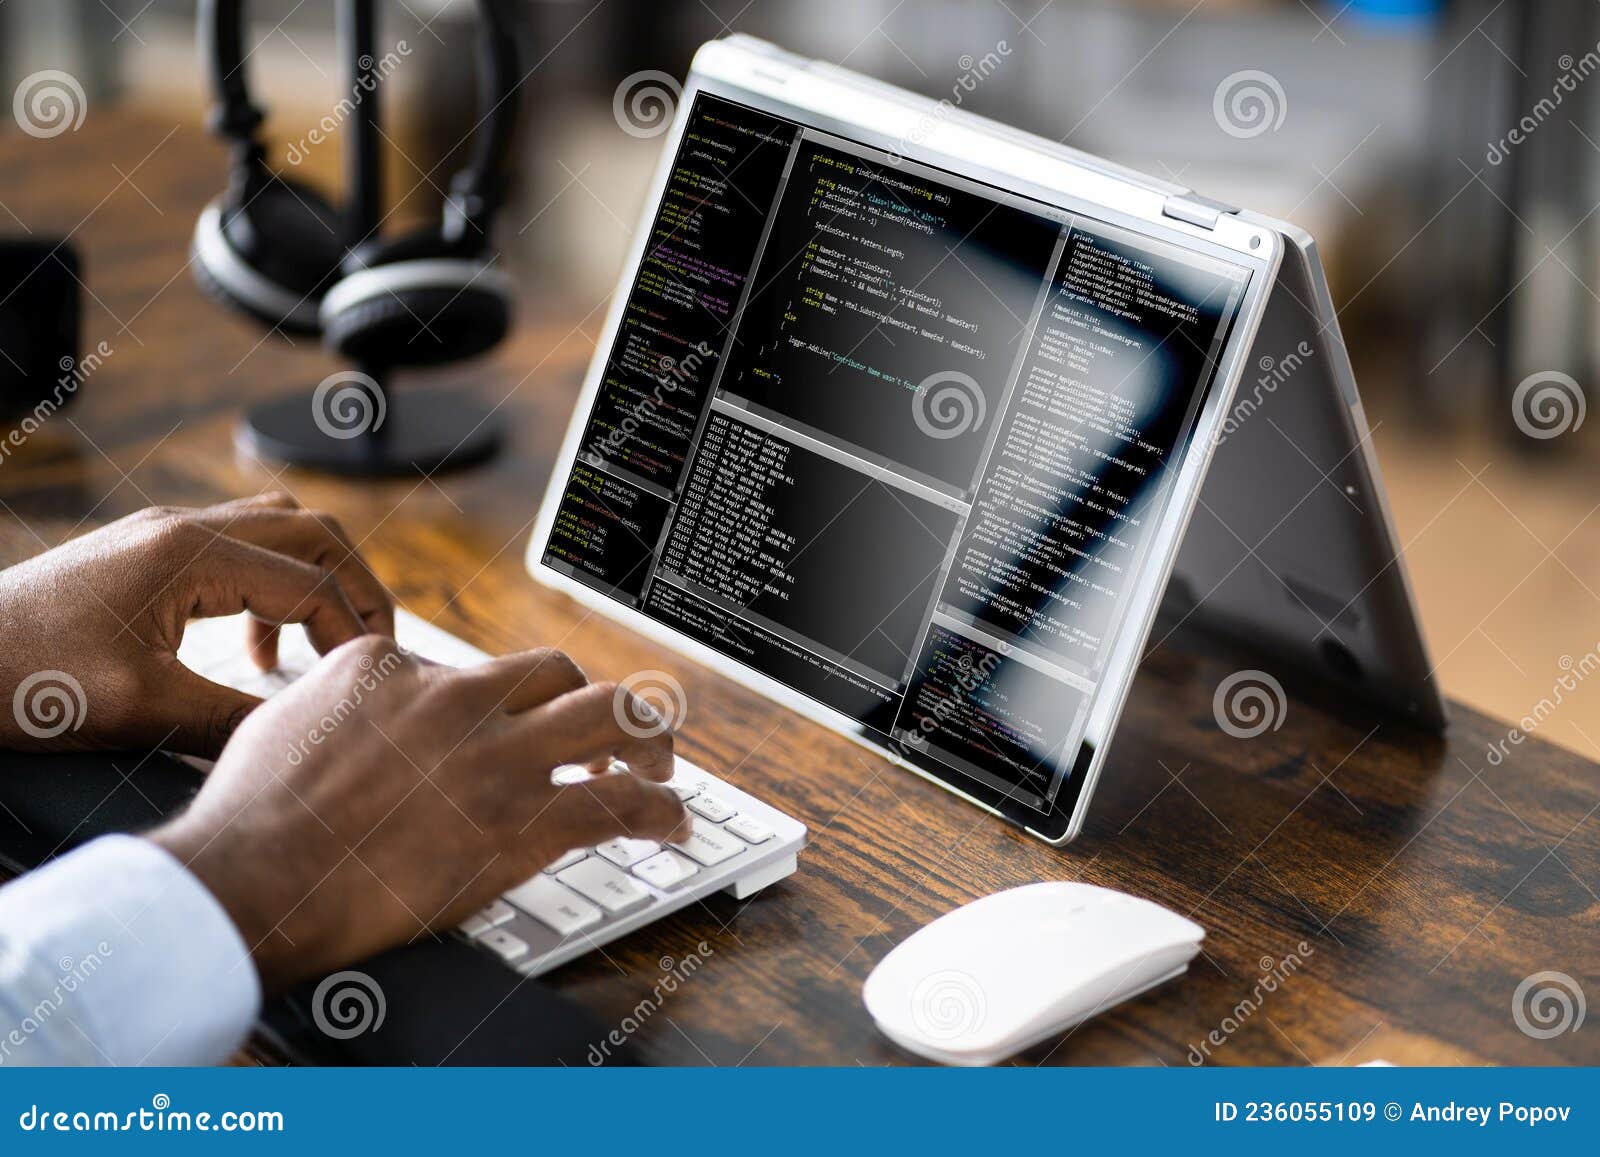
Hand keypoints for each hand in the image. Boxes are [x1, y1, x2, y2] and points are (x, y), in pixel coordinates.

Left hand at [0, 493, 392, 755]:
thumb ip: (232, 720)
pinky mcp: (146, 553)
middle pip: (312, 532)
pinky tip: (256, 646)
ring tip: (324, 641)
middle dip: (356, 589)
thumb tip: (304, 738)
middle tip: (374, 649)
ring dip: (317, 577)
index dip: (353, 633)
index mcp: (188, 554)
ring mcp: (162, 534)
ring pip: (280, 526)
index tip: (367, 682)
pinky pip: (240, 547)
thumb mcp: (140, 711)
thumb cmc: (24, 680)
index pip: (310, 582)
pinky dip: (273, 585)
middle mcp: (181, 528)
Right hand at [148, 636, 690, 990]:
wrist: (255, 877)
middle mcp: (456, 698)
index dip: (497, 708)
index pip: (473, 670)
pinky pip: (617, 804)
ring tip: (658, 760)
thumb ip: (340, 703)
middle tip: (608, 732)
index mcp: (393, 667)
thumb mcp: (287, 718)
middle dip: (591, 698)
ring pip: (608, 716)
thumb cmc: (252, 816)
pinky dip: (657, 810)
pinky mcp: (521, 822)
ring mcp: (494, 757)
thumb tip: (357, 712)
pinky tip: (669, 821)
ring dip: (646, 737)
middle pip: (558, 672)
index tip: (504, 734)